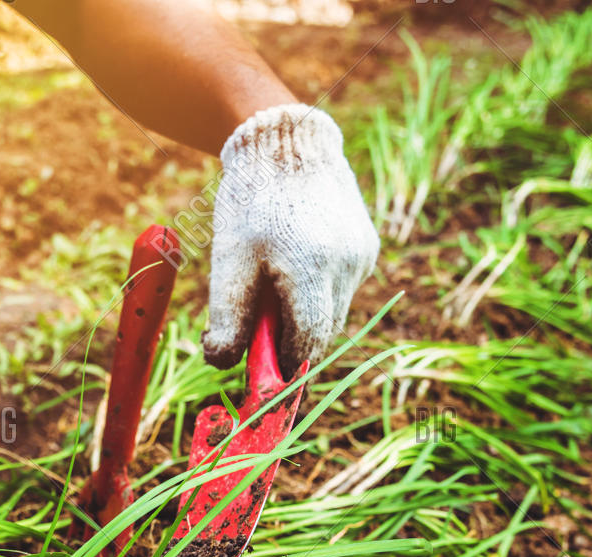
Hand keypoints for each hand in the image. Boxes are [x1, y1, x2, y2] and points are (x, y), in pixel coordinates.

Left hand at [203, 103, 379, 372]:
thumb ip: (227, 317)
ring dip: (302, 314)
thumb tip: (223, 366)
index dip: (282, 367)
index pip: (307, 345)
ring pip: (332, 312)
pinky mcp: (367, 248)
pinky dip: (316, 291)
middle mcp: (348, 265)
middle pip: (322, 333)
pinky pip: (341, 288)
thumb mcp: (229, 260)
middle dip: (289, 340)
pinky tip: (294, 262)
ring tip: (272, 281)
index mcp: (313, 269)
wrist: (286, 144)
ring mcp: (363, 256)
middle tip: (256, 329)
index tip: (259, 377)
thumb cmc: (250, 203)